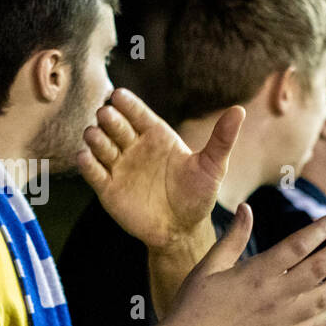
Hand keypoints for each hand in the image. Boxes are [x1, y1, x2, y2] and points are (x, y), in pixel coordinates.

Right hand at [77, 88, 243, 251]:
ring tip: (95, 135)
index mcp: (156, 136)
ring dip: (95, 139)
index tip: (119, 95)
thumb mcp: (213, 167)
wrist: (183, 230)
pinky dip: (87, 165)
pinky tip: (86, 158)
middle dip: (109, 119)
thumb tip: (239, 111)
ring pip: (101, 146)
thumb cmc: (198, 195)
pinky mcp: (108, 188)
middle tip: (107, 115)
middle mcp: (134, 146)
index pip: (138, 113)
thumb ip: (221, 139)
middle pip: (116, 126)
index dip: (128, 104)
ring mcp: (119, 166)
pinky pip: (94, 173)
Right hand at [160, 207, 325, 325]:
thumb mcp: (208, 268)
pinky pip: (317, 325)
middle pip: (321, 268)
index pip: (299, 245)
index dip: (321, 229)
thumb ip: (232, 238)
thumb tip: (247, 208)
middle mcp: (275, 297)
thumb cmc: (190, 310)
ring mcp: (282, 322)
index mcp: (256, 274)